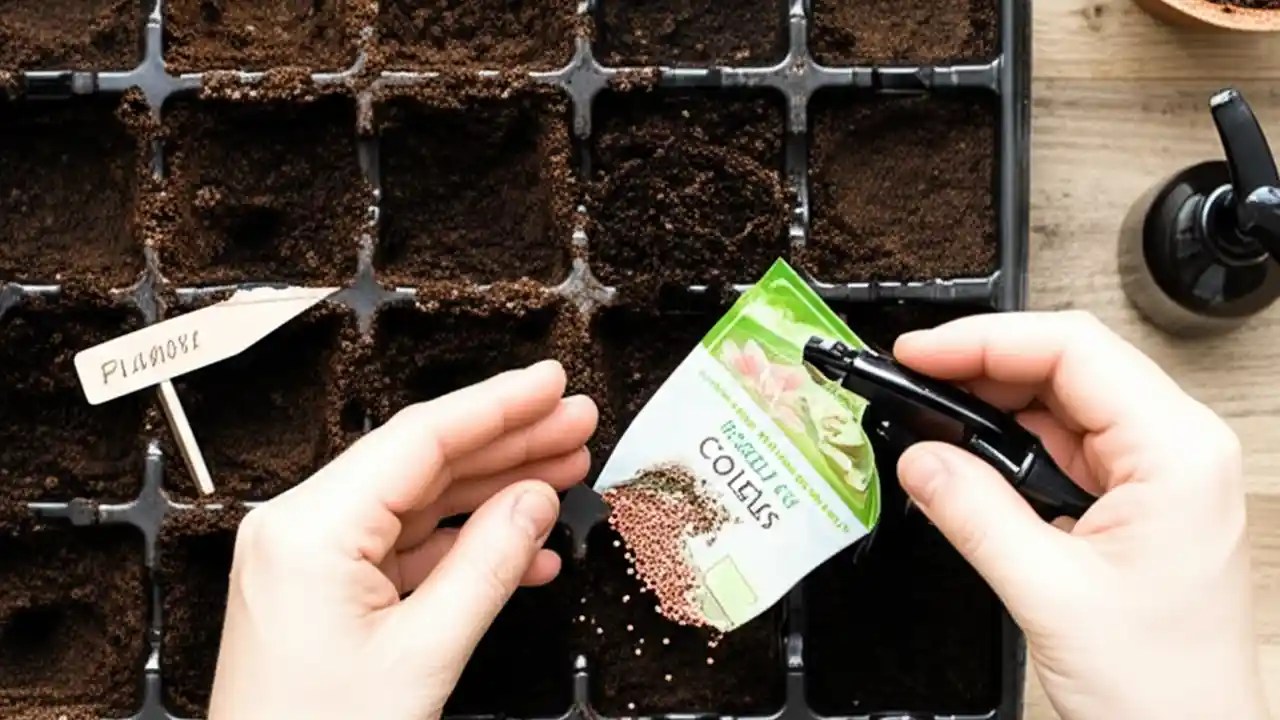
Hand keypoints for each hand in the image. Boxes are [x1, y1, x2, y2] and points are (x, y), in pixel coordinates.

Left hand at [207, 360, 597, 719]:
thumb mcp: (424, 655)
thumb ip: (488, 566)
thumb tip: (534, 501)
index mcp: (308, 530)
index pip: (419, 440)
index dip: (497, 405)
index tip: (550, 384)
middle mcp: (298, 531)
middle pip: (421, 462)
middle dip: (507, 441)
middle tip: (573, 421)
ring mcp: (308, 561)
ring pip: (418, 501)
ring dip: (494, 489)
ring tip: (563, 471)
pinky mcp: (322, 592)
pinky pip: (403, 548)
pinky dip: (464, 545)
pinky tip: (524, 547)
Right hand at [892, 311, 1269, 719]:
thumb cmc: (1162, 687)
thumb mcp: (1048, 593)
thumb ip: (973, 513)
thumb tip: (918, 455)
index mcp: (1177, 454)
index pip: (1073, 352)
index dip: (985, 341)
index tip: (918, 353)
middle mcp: (1177, 450)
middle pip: (1067, 365)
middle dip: (981, 368)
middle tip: (908, 380)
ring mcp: (1158, 472)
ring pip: (1061, 402)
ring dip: (991, 406)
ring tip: (926, 417)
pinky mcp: (1135, 498)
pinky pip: (1063, 444)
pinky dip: (1008, 445)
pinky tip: (966, 455)